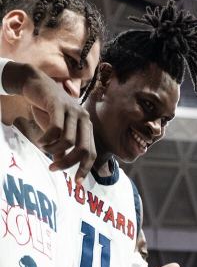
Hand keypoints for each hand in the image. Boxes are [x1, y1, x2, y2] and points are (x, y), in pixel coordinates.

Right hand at [5, 63, 95, 178]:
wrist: (35, 83)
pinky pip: (55, 130)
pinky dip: (47, 139)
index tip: (76, 182)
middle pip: (83, 149)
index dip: (85, 168)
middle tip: (54, 168)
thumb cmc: (47, 109)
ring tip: (44, 148)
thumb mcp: (57, 130)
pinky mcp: (59, 105)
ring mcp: (73, 110)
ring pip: (68, 141)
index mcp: (87, 126)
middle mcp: (84, 118)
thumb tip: (62, 163)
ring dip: (54, 150)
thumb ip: (62, 146)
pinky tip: (40, 141)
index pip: (92, 153)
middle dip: (69, 163)